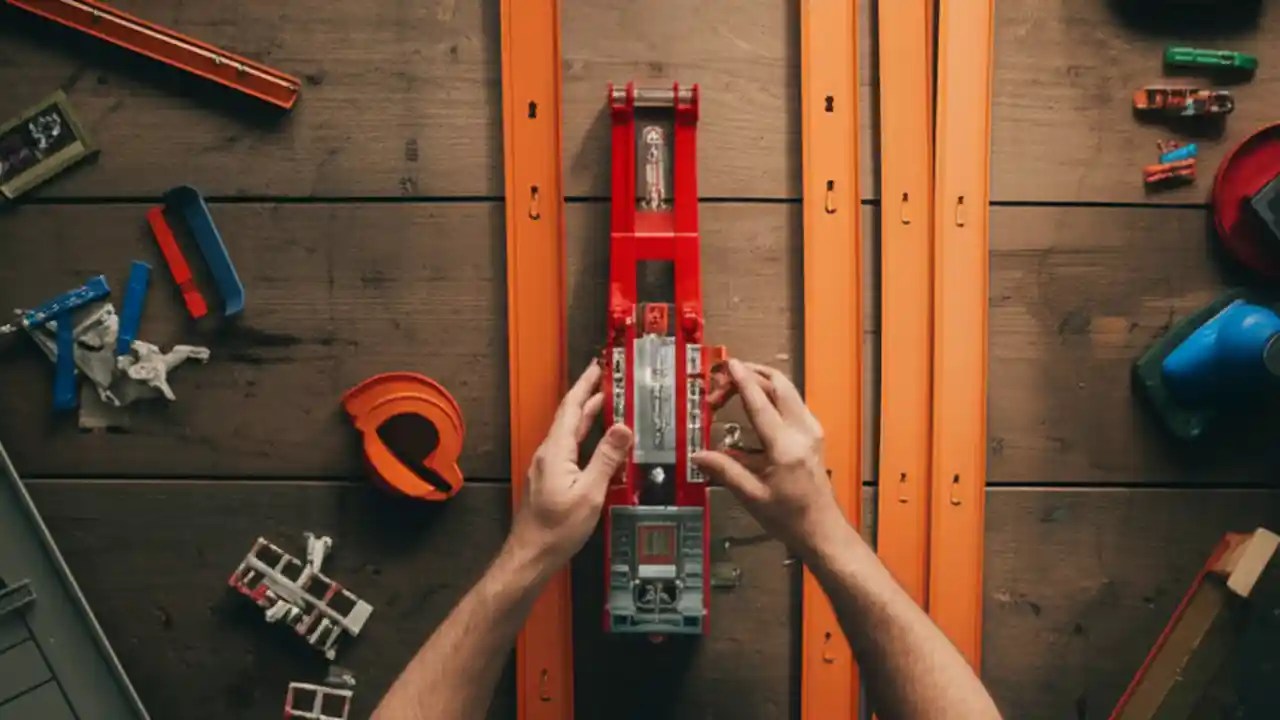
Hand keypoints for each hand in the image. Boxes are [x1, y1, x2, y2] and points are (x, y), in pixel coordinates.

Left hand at [508, 363, 633, 572]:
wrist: (530, 556)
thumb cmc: (558, 529)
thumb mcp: (590, 493)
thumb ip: (606, 458)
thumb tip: (624, 426)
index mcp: (556, 450)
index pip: (571, 408)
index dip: (585, 385)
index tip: (598, 368)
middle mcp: (548, 453)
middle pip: (569, 417)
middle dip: (588, 397)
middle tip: (608, 381)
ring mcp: (546, 467)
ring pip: (568, 433)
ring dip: (586, 417)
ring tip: (606, 404)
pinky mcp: (548, 480)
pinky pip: (568, 449)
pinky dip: (583, 437)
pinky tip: (596, 442)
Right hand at [693, 359, 844, 556]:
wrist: (822, 530)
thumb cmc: (789, 518)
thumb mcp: (751, 496)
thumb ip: (724, 470)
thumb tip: (697, 455)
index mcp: (785, 446)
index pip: (760, 402)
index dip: (742, 380)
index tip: (729, 365)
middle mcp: (802, 431)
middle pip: (779, 385)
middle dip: (751, 374)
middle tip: (724, 380)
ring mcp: (812, 430)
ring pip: (788, 390)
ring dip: (762, 382)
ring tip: (735, 388)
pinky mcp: (814, 434)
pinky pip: (792, 402)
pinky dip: (772, 394)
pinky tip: (755, 404)